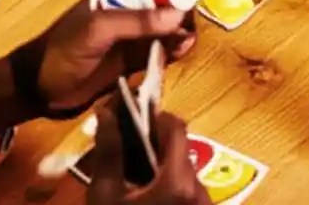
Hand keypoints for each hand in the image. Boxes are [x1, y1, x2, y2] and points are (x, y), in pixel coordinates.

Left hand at [36, 2, 195, 111]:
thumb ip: (136, 22)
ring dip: (180, 34)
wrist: (39, 90)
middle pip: (164, 8)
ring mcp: (131, 38)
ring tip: (185, 44)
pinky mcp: (132, 62)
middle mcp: (127, 13)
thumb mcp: (98, 30)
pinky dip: (173, 52)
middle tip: (189, 29)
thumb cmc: (63, 51)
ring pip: (165, 31)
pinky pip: (159, 53)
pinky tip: (180, 53)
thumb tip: (179, 15)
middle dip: (181, 15)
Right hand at [88, 109, 210, 204]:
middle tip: (129, 142)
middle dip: (157, 140)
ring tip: (136, 166)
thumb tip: (105, 112)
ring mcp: (203, 202)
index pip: (177, 129)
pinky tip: (148, 189)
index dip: (157, 115)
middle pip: (181, 148)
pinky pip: (188, 186)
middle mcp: (198, 188)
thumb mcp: (104, 195)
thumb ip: (108, 153)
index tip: (135, 113)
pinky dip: (171, 179)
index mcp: (178, 181)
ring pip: (185, 167)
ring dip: (163, 161)